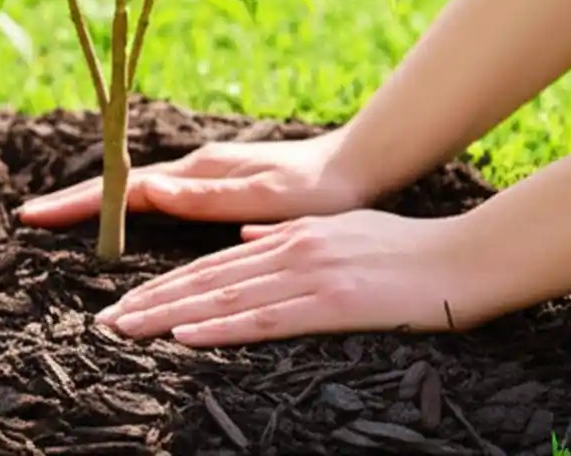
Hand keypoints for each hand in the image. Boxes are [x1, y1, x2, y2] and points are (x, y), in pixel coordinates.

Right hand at [17, 129, 374, 227]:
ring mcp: (203, 176)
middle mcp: (194, 170)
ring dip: (95, 202)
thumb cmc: (317, 188)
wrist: (354, 168)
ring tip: (58, 217)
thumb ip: (210, 197)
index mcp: (200, 172)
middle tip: (30, 216)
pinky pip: (155, 198)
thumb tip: (151, 188)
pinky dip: (124, 206)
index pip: (124, 188)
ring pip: (134, 190)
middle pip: (119, 185)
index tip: (37, 213)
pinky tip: (120, 217)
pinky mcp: (214, 188)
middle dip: (74, 199)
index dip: (80, 202)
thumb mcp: (267, 196)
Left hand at [96, 209, 494, 346]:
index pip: (213, 265)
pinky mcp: (331, 303)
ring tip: (126, 330)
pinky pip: (264, 319)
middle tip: (106, 321)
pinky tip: (184, 338)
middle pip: (205, 280)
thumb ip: (287, 238)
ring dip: (169, 316)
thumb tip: (244, 243)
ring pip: (223, 299)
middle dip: (151, 301)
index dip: (166, 284)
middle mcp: (290, 250)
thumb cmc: (406, 252)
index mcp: (290, 236)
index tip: (128, 302)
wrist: (464, 258)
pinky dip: (218, 329)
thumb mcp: (339, 234)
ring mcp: (309, 275)